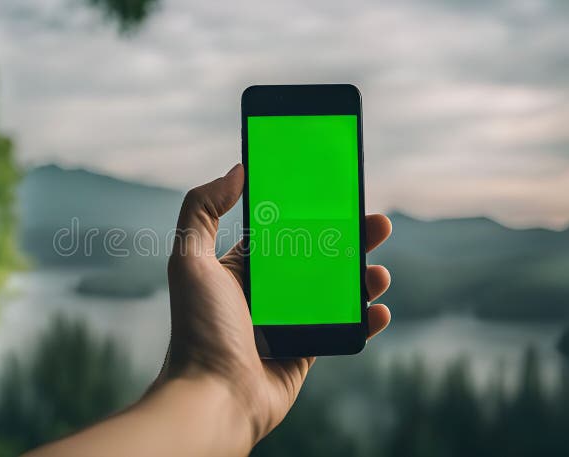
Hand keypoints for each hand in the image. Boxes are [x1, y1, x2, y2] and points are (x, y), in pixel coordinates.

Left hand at [159, 163, 391, 444]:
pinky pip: (342, 329)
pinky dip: (364, 319)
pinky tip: (378, 310)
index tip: (336, 193)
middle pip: (317, 256)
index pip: (282, 231)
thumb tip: (236, 170)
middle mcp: (265, 292)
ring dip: (363, 278)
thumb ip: (202, 209)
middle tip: (377, 224)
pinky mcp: (306, 351)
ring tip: (380, 272)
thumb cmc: (200, 329)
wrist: (215, 396)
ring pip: (335, 291)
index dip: (309, 212)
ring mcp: (288, 322)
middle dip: (349, 239)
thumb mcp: (189, 260)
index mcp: (239, 268)